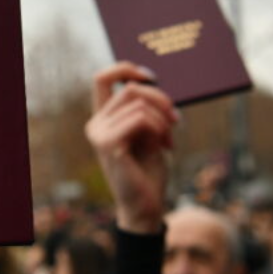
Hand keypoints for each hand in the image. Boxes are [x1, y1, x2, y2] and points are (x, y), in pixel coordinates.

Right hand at [85, 62, 177, 234]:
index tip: (150, 76)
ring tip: (169, 139)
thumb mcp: (152, 132)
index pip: (103, 78)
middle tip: (176, 119)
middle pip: (130, 88)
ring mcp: (98, 134)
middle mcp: (96, 124)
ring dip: (163, 119)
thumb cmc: (150, 170)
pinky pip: (140, 118)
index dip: (125, 69)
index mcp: (103, 118)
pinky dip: (159, 129)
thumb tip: (151, 83)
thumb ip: (146, 109)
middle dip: (160, 99)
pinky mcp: (108, 144)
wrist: (148, 205)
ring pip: (139, 103)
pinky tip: (164, 146)